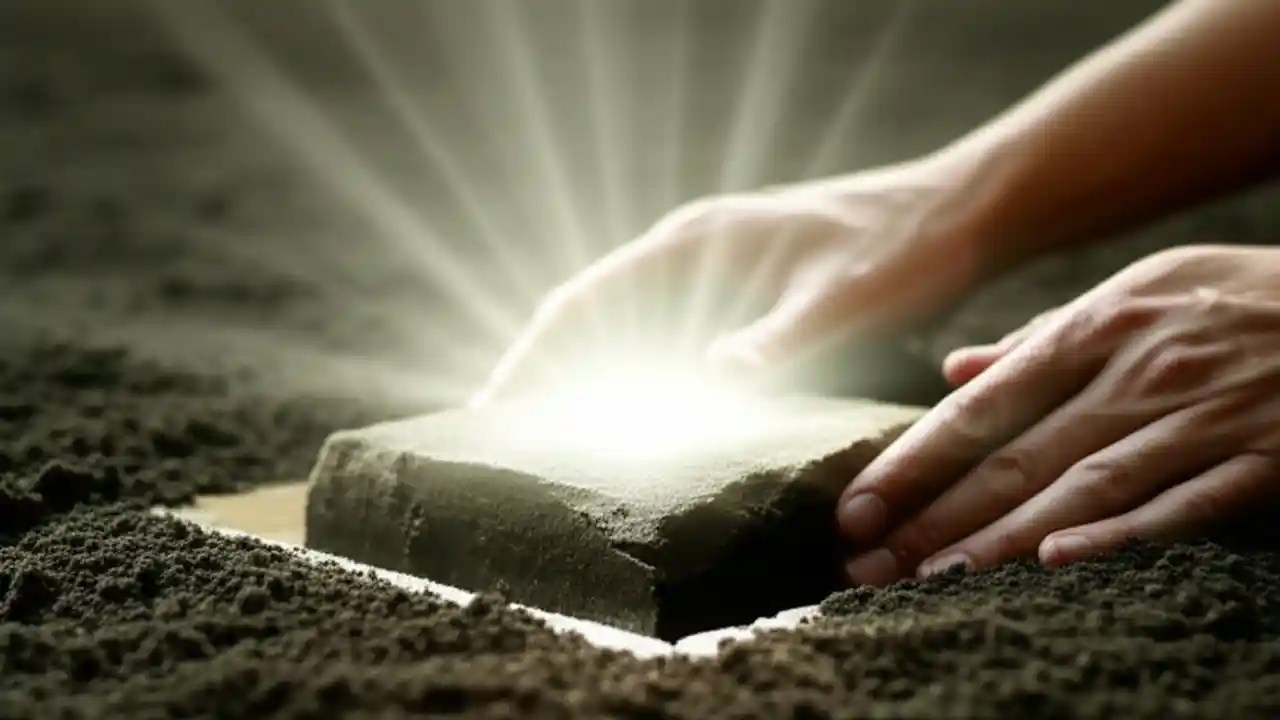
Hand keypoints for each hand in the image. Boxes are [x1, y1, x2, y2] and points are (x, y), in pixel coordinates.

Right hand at [473, 152, 995, 403]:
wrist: (958, 214)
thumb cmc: (903, 247)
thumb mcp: (843, 299)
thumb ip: (777, 341)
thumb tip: (708, 382)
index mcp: (694, 245)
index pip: (585, 304)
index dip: (533, 359)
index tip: (493, 412)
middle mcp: (690, 257)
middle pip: (592, 323)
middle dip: (546, 381)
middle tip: (506, 452)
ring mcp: (714, 277)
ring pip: (627, 336)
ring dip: (588, 387)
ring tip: (553, 453)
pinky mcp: (742, 300)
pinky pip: (670, 345)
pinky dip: (639, 386)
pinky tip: (637, 433)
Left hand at [840, 245, 1279, 585]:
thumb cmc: (1236, 296)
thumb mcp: (1138, 290)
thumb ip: (1044, 337)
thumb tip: (956, 370)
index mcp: (1097, 327)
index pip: (983, 407)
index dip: (915, 460)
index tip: (858, 507)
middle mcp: (1137, 372)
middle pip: (1017, 457)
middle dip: (935, 515)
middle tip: (868, 563)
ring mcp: (1201, 417)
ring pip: (1083, 486)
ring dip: (1002, 537)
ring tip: (932, 577)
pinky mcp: (1264, 456)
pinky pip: (1184, 502)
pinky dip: (1123, 532)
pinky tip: (1059, 561)